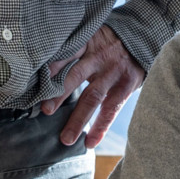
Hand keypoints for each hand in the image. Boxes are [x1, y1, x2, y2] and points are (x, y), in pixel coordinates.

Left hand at [41, 25, 143, 145]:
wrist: (143, 38)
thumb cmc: (109, 42)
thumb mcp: (92, 37)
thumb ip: (73, 49)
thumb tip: (43, 68)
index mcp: (87, 43)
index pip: (67, 54)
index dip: (52, 67)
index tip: (36, 83)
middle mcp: (99, 58)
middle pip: (76, 76)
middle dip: (60, 94)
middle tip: (46, 110)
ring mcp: (113, 73)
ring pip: (93, 97)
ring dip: (78, 119)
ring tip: (66, 138)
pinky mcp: (125, 86)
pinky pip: (111, 109)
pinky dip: (101, 127)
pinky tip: (91, 142)